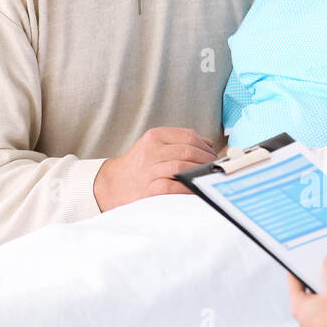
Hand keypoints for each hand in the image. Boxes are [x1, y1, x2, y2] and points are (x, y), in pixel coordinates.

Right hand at [93, 126, 216, 210]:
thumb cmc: (137, 166)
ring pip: (183, 166)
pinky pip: (174, 186)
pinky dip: (189, 188)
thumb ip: (178, 142)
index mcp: (154, 137)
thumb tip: (208, 144)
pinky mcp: (149, 188)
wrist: (111, 185)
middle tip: (214, 168)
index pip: (188, 136)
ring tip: (208, 178)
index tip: (214, 154)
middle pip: (188, 150)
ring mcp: (150, 169)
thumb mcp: (153, 146)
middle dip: (206, 160)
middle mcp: (152, 150)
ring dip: (200, 173)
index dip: (205, 146)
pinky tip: (196, 190)